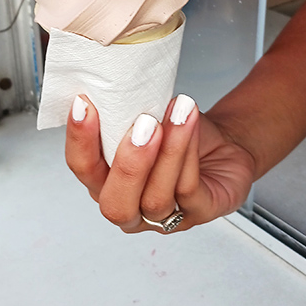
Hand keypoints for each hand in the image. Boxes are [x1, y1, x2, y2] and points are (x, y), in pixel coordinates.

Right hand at [65, 94, 255, 232]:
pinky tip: (190, 124)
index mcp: (107, 184)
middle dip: (127, 165)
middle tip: (142, 125)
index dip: (80, 142)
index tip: (85, 105)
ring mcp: (165, 218)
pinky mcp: (200, 214)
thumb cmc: (179, 136)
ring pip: (156, 198)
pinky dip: (187, 153)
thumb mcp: (147, 121)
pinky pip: (188, 190)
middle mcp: (132, 208)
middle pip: (114, 204)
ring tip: (177, 113)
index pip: (84, 171)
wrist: (224, 144)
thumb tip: (110, 87)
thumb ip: (124, 117)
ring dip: (167, 152)